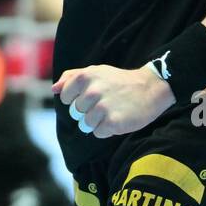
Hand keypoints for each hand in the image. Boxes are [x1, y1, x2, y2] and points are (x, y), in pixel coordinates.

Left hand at [52, 65, 176, 138]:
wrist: (150, 88)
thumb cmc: (120, 81)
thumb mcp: (96, 71)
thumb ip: (72, 77)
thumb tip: (54, 89)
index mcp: (85, 77)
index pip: (64, 97)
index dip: (75, 100)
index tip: (90, 97)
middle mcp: (92, 91)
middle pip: (76, 113)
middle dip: (88, 111)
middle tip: (105, 103)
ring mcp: (102, 108)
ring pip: (86, 124)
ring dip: (98, 122)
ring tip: (112, 111)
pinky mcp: (113, 122)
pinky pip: (98, 133)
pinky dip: (107, 130)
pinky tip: (118, 119)